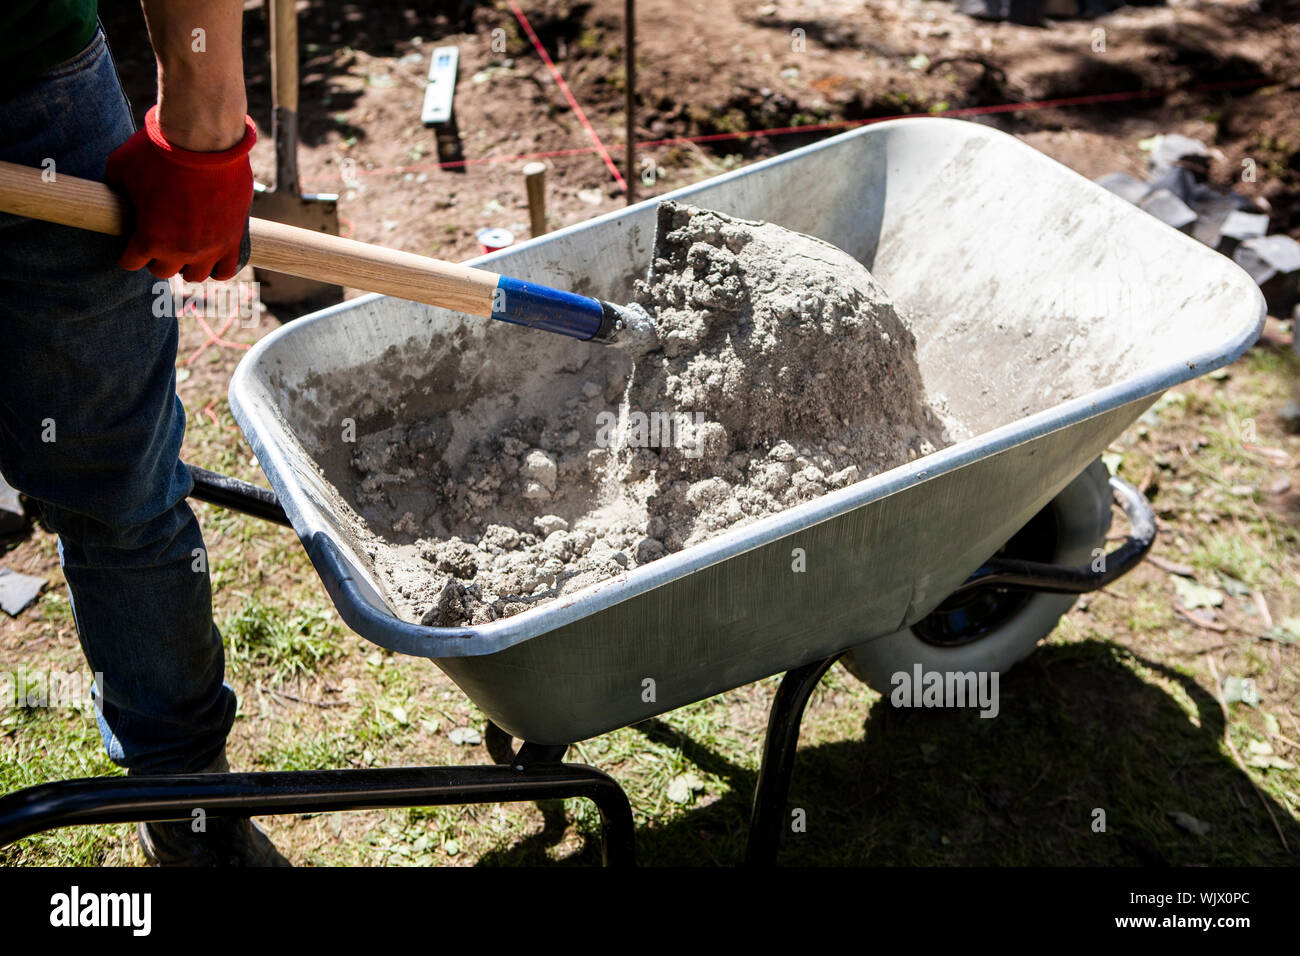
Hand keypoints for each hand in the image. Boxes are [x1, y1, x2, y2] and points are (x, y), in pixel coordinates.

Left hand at [105, 104, 255, 281]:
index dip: (128, 251)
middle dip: (157, 256)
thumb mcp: (120, 166)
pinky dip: (218, 267)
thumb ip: (116, 188)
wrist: (204, 140)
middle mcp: (180, 251)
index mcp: (149, 239)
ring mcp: (209, 248)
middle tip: (158, 238)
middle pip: (163, 271)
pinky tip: (211, 255)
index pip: (131, 263)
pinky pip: (226, 270)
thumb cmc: (158, 152)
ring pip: (195, 275)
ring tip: (186, 247)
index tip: (131, 239)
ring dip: (187, 264)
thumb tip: (113, 193)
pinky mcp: (233, 239)